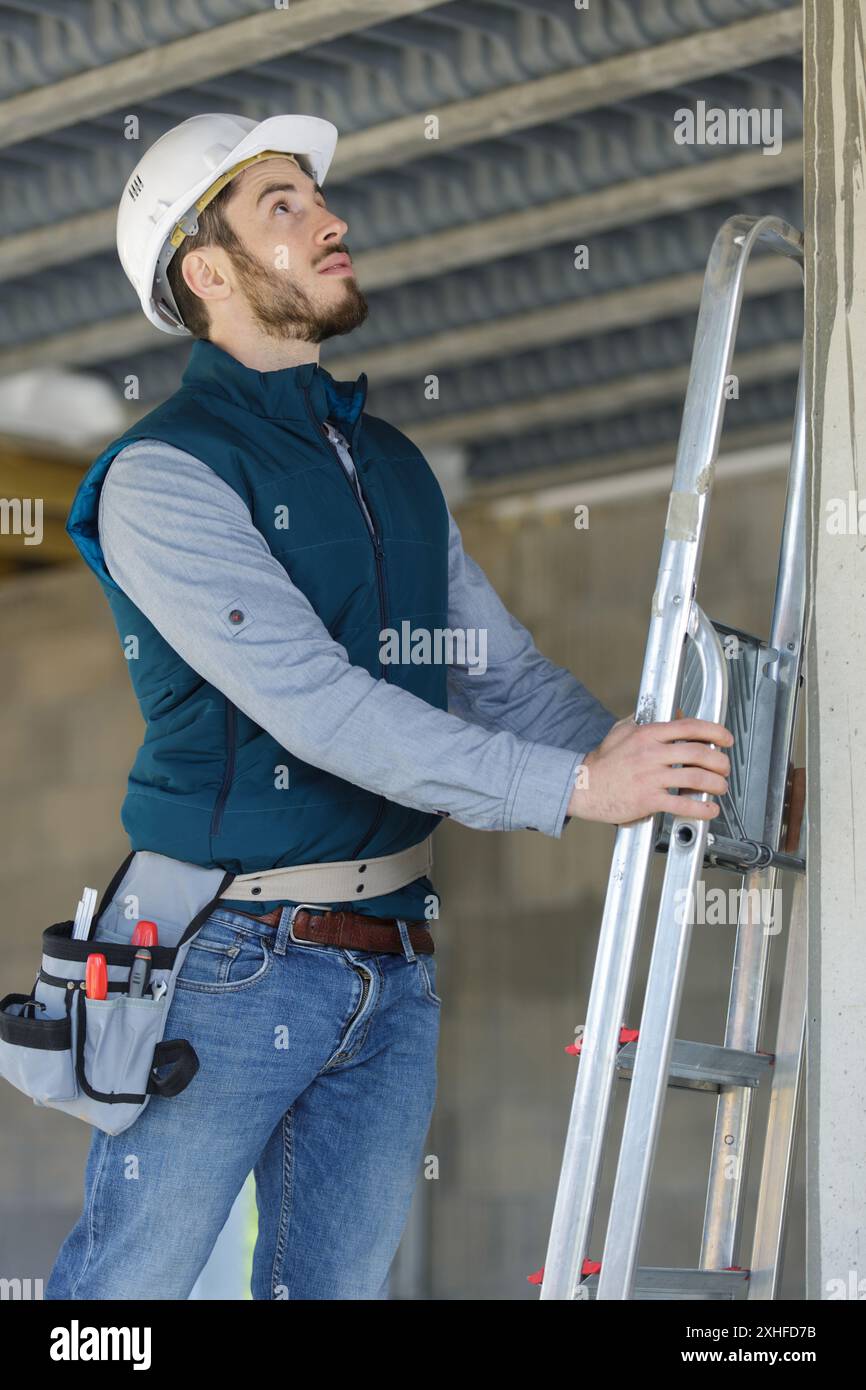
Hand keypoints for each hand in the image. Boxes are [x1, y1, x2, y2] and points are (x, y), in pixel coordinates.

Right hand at [567, 712, 732, 825]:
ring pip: (696, 778)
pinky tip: (709, 809)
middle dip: (720, 761)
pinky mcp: (648, 800)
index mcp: (648, 734)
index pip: (689, 726)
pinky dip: (702, 809)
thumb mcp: (622, 730)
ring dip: (716, 784)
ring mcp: (650, 777)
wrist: (583, 786)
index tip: (725, 738)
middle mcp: (651, 754)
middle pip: (699, 753)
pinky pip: (682, 805)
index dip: (714, 731)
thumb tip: (672, 713)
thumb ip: (646, 721)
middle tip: (724, 767)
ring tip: (720, 787)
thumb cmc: (602, 762)